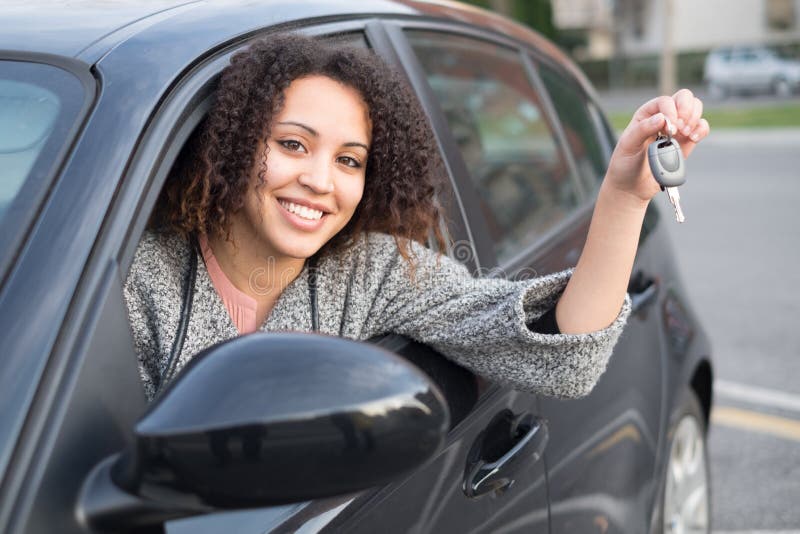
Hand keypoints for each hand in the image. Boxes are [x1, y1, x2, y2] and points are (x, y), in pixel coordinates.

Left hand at [604, 88, 709, 203]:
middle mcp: (663, 117)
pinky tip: (693, 138)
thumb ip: (642, 130)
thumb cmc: (625, 164)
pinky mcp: (685, 143)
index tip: (669, 129)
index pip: (665, 101)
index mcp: (646, 114)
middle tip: (679, 128)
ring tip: (685, 134)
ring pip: (695, 109)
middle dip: (687, 109)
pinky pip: (701, 128)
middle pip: (684, 97)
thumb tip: (662, 118)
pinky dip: (701, 130)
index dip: (670, 111)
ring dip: (695, 118)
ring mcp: (676, 129)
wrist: (632, 186)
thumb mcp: (628, 145)